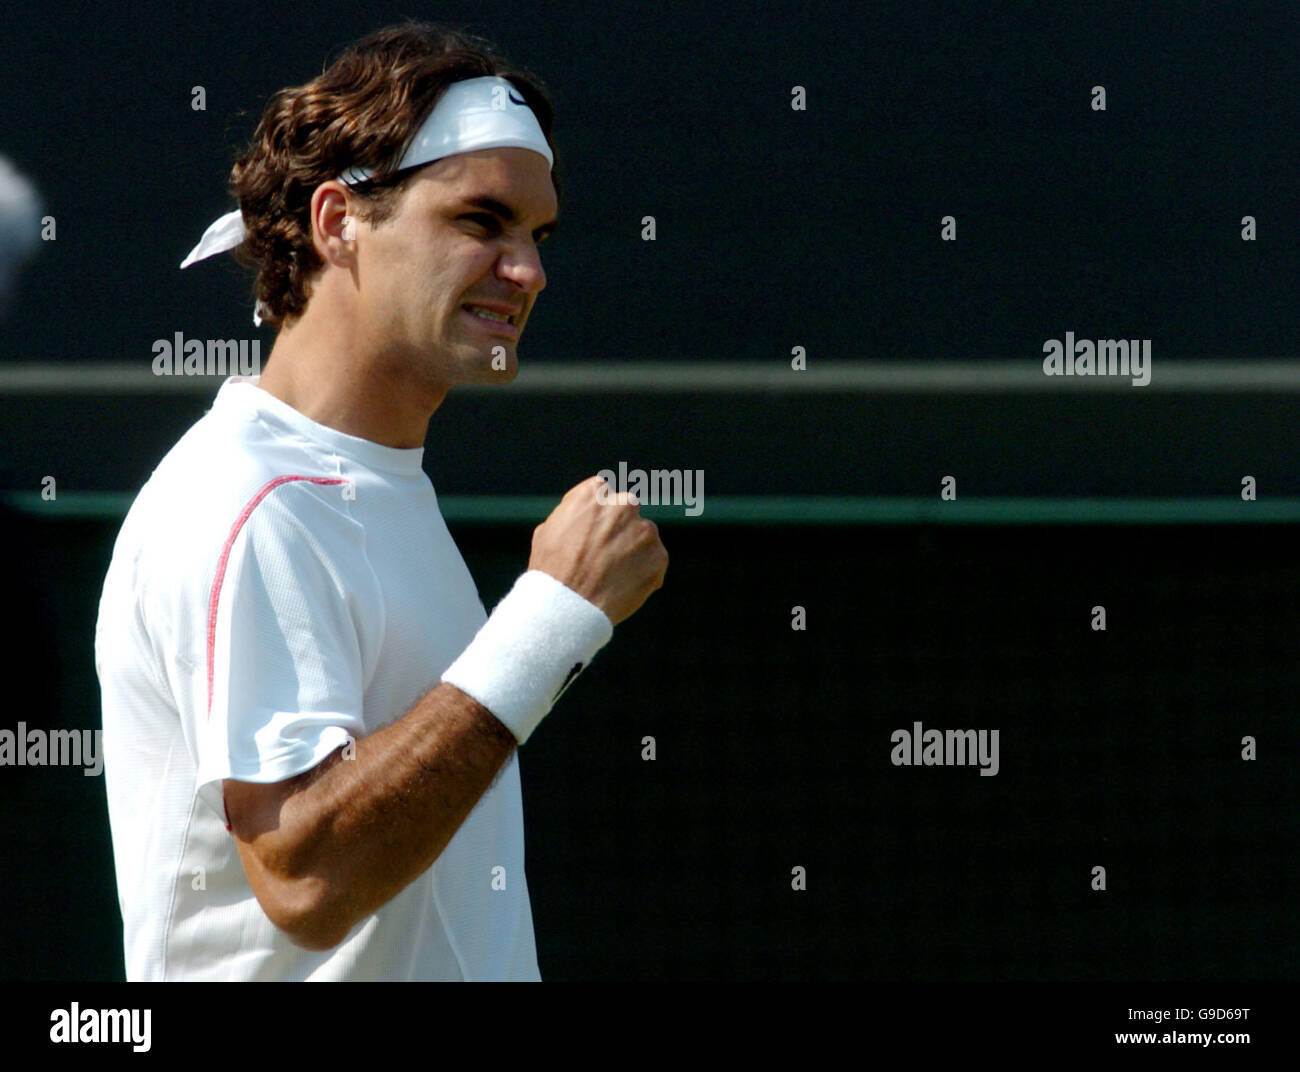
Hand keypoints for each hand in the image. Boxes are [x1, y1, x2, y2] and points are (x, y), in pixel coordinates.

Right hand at [528, 474, 667, 625]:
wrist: (569, 606)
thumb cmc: (552, 569)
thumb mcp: (548, 530)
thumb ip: (573, 515)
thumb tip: (585, 515)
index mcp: (595, 492)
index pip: (603, 495)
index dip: (597, 517)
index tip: (593, 534)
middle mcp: (624, 504)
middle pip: (626, 513)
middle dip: (619, 530)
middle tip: (604, 556)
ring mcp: (645, 530)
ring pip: (643, 538)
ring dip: (633, 552)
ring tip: (611, 577)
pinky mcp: (659, 556)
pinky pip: (653, 563)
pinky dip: (644, 574)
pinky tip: (622, 588)